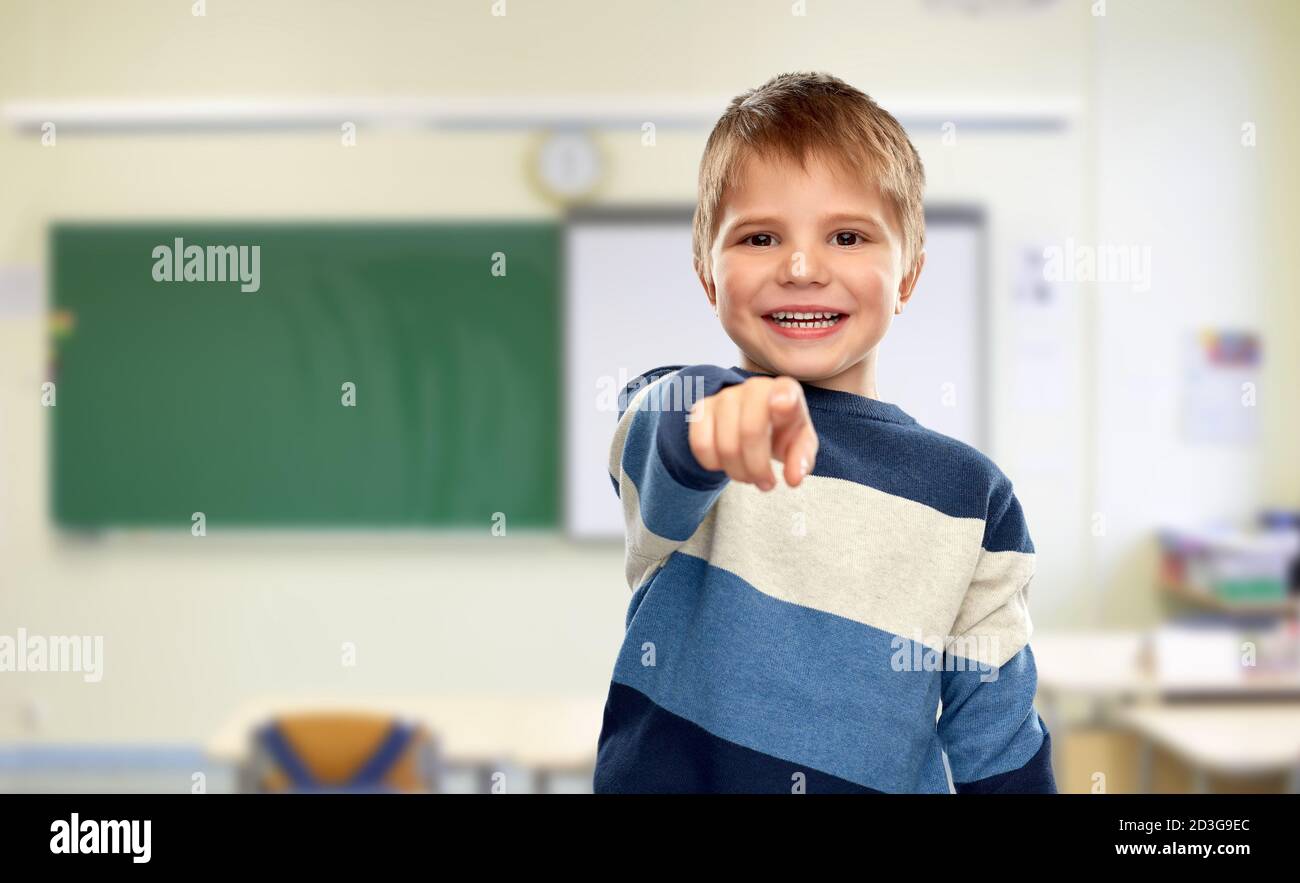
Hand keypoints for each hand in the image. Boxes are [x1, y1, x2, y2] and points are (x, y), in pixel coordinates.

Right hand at [687, 375, 818, 490]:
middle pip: (750, 432)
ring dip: (737, 472)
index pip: (783, 392)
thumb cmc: (783, 432)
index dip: (782, 400)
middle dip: (757, 468)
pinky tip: (725, 464)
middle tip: (765, 483)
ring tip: (748, 477)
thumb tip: (793, 479)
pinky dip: (712, 464)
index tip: (782, 406)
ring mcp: (725, 396)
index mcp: (786, 391)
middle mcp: (754, 388)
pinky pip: (700, 445)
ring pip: (725, 445)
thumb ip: (802, 459)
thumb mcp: (801, 444)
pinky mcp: (702, 409)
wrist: (757, 421)